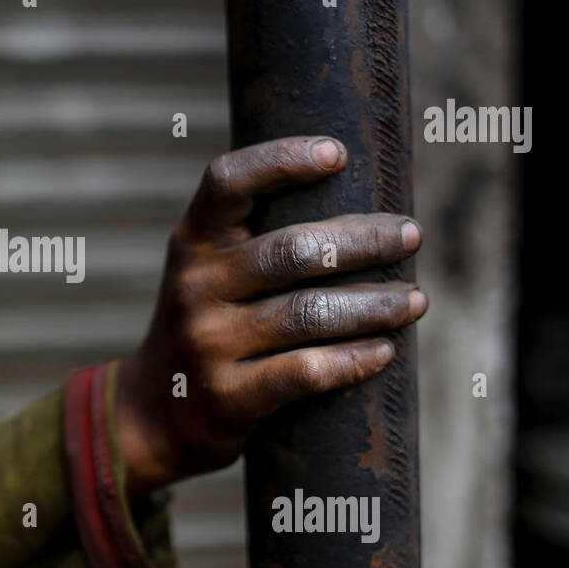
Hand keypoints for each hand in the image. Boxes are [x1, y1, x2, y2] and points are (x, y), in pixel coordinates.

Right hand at [117, 135, 426, 495]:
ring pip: (309, 313)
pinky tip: (384, 351)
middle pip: (291, 250)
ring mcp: (209, 343)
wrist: (154, 414)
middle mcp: (195, 287)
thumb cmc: (207, 326)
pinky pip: (306, 372)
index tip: (338, 153)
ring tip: (414, 300)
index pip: (228, 182)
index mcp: (192, 243)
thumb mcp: (208, 272)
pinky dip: (354, 360)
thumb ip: (256, 239)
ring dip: (375, 305)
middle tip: (410, 236)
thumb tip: (364, 208)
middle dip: (363, 241)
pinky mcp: (228, 396)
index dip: (281, 160)